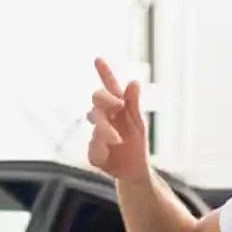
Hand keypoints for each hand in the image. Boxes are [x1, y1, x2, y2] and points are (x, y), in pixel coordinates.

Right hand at [85, 57, 147, 181]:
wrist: (134, 172)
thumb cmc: (136, 145)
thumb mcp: (138, 124)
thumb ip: (134, 105)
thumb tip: (134, 81)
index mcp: (117, 109)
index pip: (110, 87)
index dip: (104, 72)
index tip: (98, 59)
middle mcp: (104, 117)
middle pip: (97, 99)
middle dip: (106, 100)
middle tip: (119, 105)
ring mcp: (96, 133)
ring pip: (95, 122)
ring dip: (106, 130)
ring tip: (118, 140)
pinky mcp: (92, 151)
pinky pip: (93, 146)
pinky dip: (102, 148)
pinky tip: (109, 153)